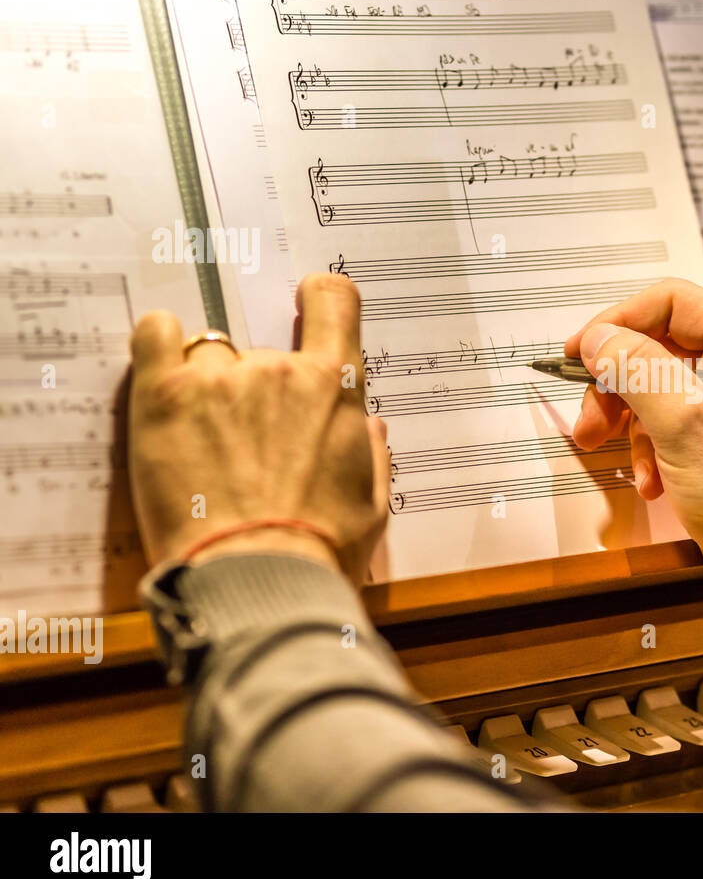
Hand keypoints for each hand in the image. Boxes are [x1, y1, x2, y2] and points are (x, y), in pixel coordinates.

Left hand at [128, 273, 388, 584]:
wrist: (259, 580)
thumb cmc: (320, 551)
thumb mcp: (370, 506)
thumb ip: (371, 456)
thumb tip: (367, 430)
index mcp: (335, 390)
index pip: (335, 304)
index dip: (322, 298)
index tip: (310, 302)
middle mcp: (281, 371)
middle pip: (263, 350)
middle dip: (256, 388)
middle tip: (246, 443)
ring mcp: (221, 380)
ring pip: (209, 358)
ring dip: (207, 387)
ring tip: (201, 442)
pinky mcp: (165, 397)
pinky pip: (154, 337)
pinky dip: (156, 343)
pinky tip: (158, 362)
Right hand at [564, 279, 702, 646]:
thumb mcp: (684, 425)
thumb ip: (638, 369)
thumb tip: (598, 338)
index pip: (670, 303)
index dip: (617, 324)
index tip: (578, 354)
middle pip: (658, 347)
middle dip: (616, 385)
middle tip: (589, 421)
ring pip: (658, 389)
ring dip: (628, 424)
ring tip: (609, 454)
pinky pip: (670, 425)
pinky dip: (650, 451)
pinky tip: (652, 483)